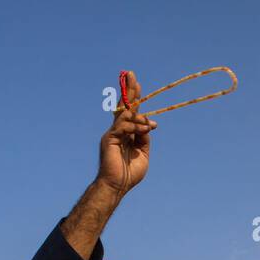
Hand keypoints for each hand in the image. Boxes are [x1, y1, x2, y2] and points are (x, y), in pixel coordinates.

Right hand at [98, 71, 155, 193]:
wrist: (117, 186)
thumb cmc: (128, 174)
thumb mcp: (143, 154)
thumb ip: (144, 138)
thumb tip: (148, 124)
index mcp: (126, 134)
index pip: (130, 112)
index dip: (134, 98)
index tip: (137, 83)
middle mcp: (118, 131)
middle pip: (124, 106)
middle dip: (128, 90)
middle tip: (130, 73)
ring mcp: (112, 134)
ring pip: (125, 115)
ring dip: (138, 115)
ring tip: (149, 125)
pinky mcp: (110, 139)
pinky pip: (124, 126)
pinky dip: (135, 126)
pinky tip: (144, 130)